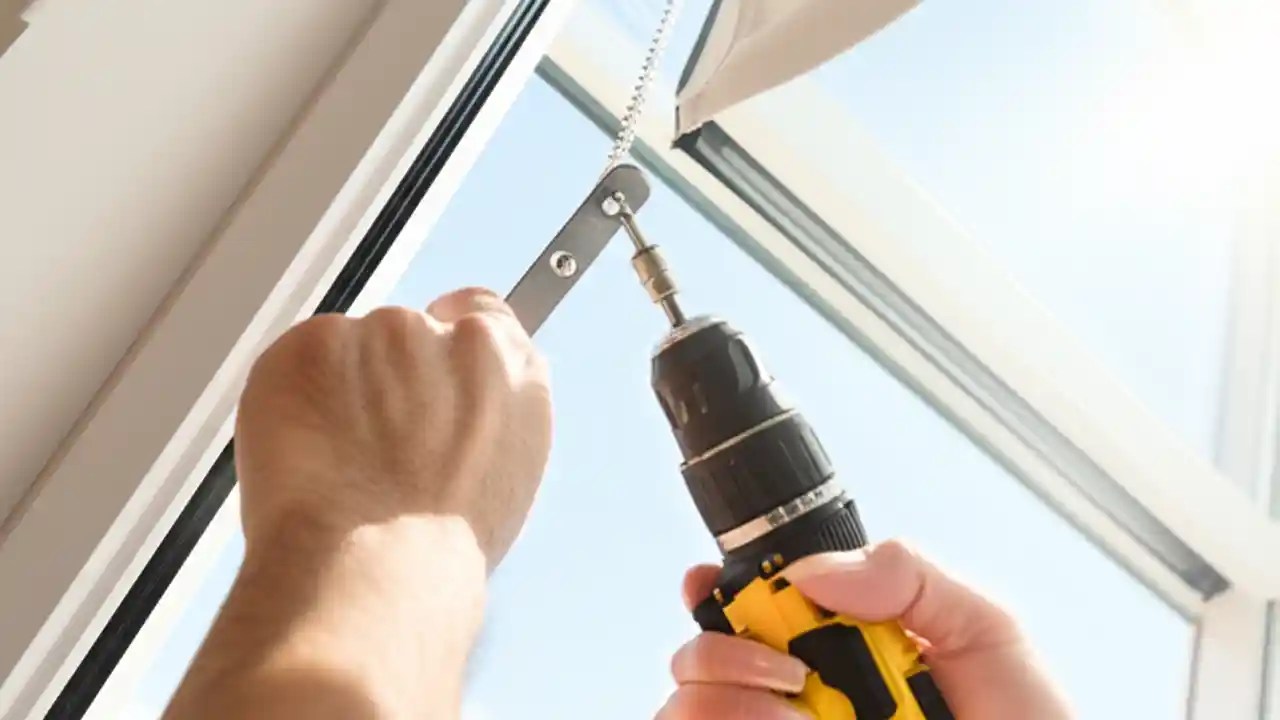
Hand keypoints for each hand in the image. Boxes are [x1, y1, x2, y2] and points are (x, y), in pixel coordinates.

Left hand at [235, 287, 551, 568]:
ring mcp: (384, 332)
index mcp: (511, 367)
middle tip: (365, 448)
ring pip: (346, 352)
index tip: (420, 361)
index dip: (445, 331)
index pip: (480, 310)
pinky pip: (294, 363)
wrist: (378, 566)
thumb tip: (452, 409)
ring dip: (334, 392)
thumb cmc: (441, 549)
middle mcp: (453, 335)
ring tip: (337, 468)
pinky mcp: (317, 341)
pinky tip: (305, 459)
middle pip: (404, 334)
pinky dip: (289, 402)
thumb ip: (486, 416)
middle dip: (381, 378)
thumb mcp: (503, 475)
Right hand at [659, 541, 1072, 718]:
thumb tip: (806, 570)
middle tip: (789, 676)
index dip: (711, 593)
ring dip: (727, 706)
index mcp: (838, 646)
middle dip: (719, 656)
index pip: (742, 608)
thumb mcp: (984, 631)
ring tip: (798, 718)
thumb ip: (908, 575)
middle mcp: (799, 699)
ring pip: (688, 715)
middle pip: (696, 663)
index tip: (709, 589)